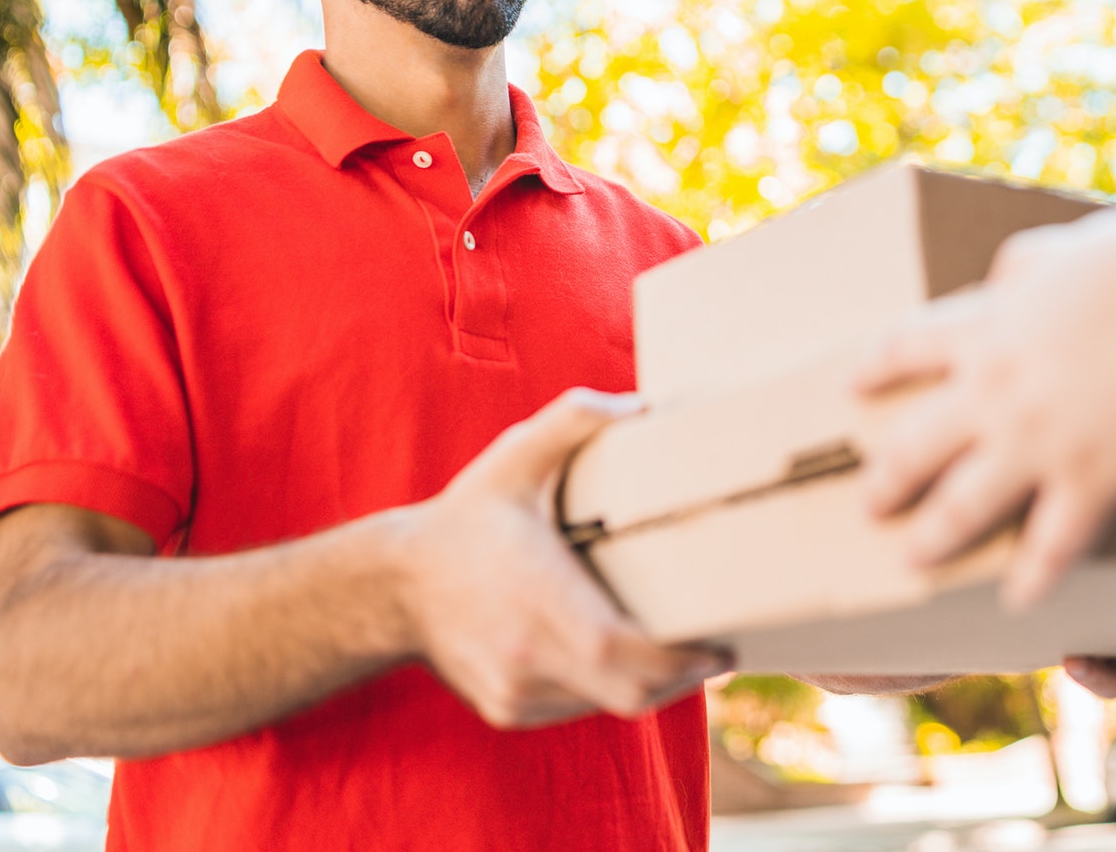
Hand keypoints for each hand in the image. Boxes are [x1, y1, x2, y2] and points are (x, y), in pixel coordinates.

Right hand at [390, 388, 730, 726]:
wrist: (391, 585)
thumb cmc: (465, 520)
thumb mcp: (515, 458)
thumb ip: (572, 421)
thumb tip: (636, 405)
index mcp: (541, 600)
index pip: (631, 654)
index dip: (685, 659)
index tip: (723, 645)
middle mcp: (529, 658)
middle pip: (633, 693)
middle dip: (684, 677)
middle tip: (716, 651)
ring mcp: (517, 691)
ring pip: (608, 706)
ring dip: (649, 684)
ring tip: (679, 651)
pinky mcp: (508, 710)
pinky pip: (578, 708)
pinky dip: (608, 688)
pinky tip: (624, 660)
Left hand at [855, 211, 1115, 609]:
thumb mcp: (1062, 249)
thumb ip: (1021, 269)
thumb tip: (1005, 281)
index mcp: (987, 326)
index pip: (905, 347)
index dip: (875, 367)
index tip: (853, 385)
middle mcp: (996, 391)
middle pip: (917, 444)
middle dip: (886, 478)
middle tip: (870, 501)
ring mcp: (1039, 443)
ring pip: (963, 505)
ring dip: (934, 537)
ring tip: (913, 558)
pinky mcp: (1092, 480)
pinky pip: (1051, 544)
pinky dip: (1034, 577)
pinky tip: (1018, 599)